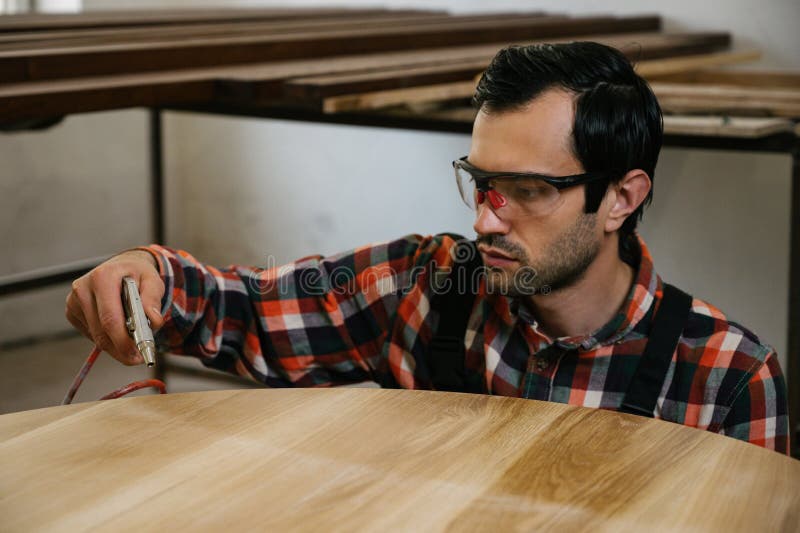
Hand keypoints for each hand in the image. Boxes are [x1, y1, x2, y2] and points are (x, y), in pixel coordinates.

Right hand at [66, 250, 164, 364]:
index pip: (110, 318)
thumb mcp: (153, 280)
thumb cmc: (137, 274)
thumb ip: (153, 299)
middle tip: (138, 358)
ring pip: (96, 337)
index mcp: (103, 278)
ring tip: (133, 343)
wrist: (120, 267)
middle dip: (121, 349)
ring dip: (115, 346)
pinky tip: (118, 330)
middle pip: (101, 331)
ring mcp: (74, 301)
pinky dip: (107, 339)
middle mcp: (83, 288)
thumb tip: (153, 321)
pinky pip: (91, 334)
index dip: (123, 341)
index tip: (137, 354)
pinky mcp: (72, 312)